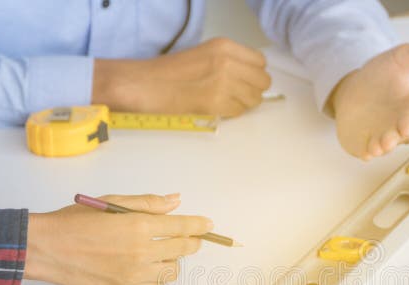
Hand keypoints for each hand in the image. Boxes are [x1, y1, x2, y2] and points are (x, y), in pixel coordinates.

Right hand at [25, 194, 212, 284]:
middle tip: (191, 238)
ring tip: (160, 252)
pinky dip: (157, 277)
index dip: (199, 225)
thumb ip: (148, 203)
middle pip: (183, 249)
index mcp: (138, 226)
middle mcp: (140, 252)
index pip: (183, 226)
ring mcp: (133, 274)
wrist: (46, 249)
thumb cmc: (74, 222)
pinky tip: (147, 267)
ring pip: (172, 271)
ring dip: (172, 260)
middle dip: (191, 242)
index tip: (208, 225)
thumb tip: (175, 201)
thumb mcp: (111, 202)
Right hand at [93, 38, 271, 117]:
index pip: (261, 62)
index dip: (255, 74)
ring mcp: (224, 82)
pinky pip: (239, 112)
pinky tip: (215, 108)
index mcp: (225, 46)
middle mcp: (228, 61)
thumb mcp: (204, 54)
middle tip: (237, 96)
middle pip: (262, 81)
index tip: (245, 81)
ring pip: (254, 99)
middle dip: (253, 91)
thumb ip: (229, 61)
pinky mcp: (217, 102)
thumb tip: (250, 78)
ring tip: (224, 102)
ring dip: (243, 104)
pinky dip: (230, 113)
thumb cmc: (170, 72)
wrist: (146, 84)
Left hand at [329, 29, 408, 159]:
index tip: (406, 125)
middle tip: (388, 141)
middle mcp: (403, 125)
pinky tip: (362, 154)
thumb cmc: (386, 73)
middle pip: (404, 136)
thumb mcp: (405, 57)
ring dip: (382, 147)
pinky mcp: (367, 143)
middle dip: (396, 138)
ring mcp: (386, 136)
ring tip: (375, 148)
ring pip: (387, 146)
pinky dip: (366, 153)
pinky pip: (367, 151)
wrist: (355, 87)